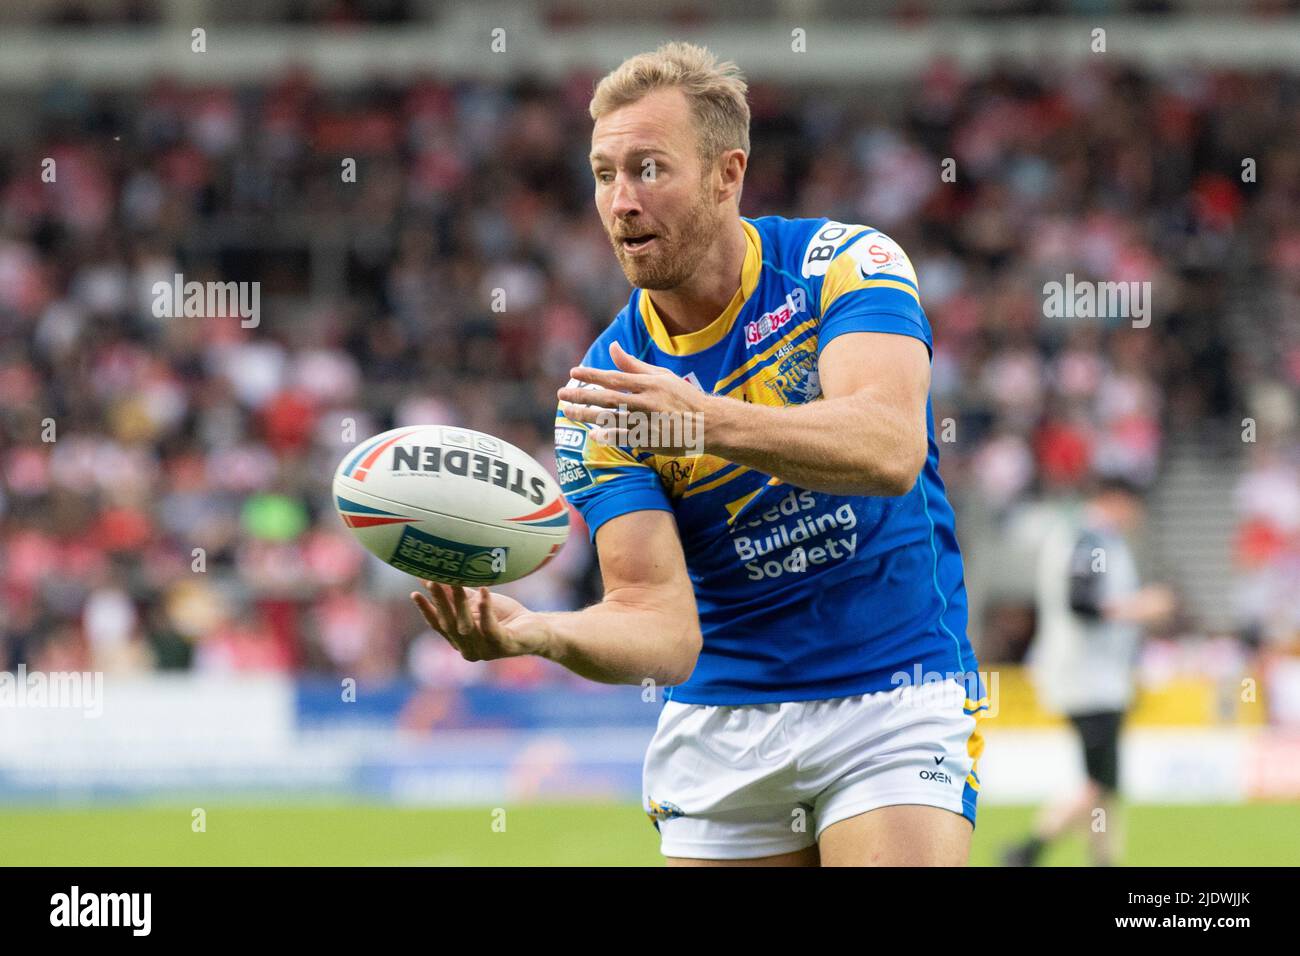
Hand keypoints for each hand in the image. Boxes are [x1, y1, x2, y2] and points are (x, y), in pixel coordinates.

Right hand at [410, 581, 547, 661]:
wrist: (537, 629)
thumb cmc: (505, 616)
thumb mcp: (477, 603)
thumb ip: (457, 595)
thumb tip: (432, 577)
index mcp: (460, 641)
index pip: (438, 625)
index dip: (426, 610)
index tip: (414, 593)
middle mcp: (469, 649)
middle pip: (449, 624)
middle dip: (440, 601)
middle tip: (432, 579)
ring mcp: (486, 650)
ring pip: (466, 625)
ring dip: (459, 602)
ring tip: (455, 580)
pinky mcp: (503, 645)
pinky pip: (490, 627)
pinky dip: (485, 609)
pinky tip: (483, 591)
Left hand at [556, 341, 712, 455]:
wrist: (708, 423)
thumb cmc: (683, 397)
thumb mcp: (661, 376)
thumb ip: (634, 364)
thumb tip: (613, 347)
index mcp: (649, 383)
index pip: (614, 377)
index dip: (592, 375)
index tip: (573, 372)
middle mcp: (647, 402)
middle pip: (607, 398)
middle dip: (582, 396)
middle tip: (561, 395)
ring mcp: (648, 422)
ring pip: (611, 419)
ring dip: (587, 416)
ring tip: (568, 413)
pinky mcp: (651, 440)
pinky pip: (624, 438)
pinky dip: (608, 436)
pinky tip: (593, 434)